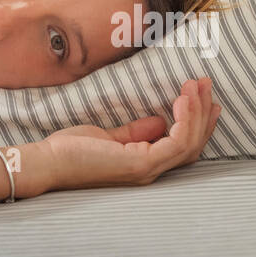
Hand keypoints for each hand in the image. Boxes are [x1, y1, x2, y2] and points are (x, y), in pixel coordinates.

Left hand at [38, 77, 220, 190]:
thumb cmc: (70, 151)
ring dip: (197, 112)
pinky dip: (185, 119)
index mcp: (144, 165)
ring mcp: (147, 170)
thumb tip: (158, 121)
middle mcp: (150, 172)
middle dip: (204, 113)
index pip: (183, 147)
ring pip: (189, 143)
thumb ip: (135, 132)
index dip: (198, 123)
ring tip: (196, 85)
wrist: (48, 162)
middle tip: (207, 84)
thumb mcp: (108, 136)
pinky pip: (176, 142)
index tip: (202, 96)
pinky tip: (182, 99)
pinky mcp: (140, 164)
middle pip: (193, 145)